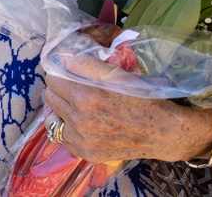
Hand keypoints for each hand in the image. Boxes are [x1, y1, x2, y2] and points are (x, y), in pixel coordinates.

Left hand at [42, 54, 209, 162]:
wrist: (162, 132)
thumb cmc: (141, 98)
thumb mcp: (116, 74)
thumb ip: (85, 64)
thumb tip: (61, 57)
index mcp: (86, 99)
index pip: (52, 80)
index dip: (59, 75)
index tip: (68, 75)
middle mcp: (80, 122)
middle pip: (50, 98)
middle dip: (59, 91)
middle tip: (74, 90)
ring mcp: (82, 141)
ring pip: (53, 119)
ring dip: (61, 111)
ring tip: (77, 107)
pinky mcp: (86, 153)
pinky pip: (63, 137)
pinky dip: (69, 129)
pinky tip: (85, 124)